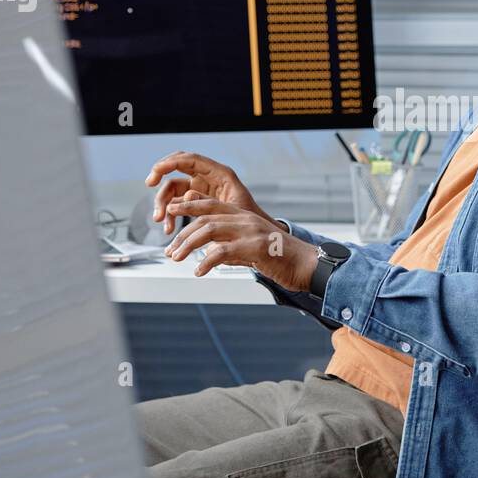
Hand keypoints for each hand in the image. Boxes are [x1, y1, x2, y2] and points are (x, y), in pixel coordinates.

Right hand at [145, 151, 284, 235]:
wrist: (254, 234)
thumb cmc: (249, 218)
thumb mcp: (229, 209)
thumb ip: (206, 203)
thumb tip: (185, 198)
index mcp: (219, 173)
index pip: (189, 159)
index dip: (169, 162)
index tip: (155, 173)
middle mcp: (207, 178)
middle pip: (176, 169)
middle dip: (161, 176)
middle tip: (149, 184)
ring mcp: (200, 190)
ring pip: (173, 189)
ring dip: (163, 203)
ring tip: (160, 221)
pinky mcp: (196, 203)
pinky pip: (177, 204)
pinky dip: (170, 215)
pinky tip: (169, 229)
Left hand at [163, 196, 317, 291]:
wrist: (307, 265)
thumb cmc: (281, 259)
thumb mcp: (252, 249)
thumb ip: (232, 248)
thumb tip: (212, 254)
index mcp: (244, 216)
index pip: (210, 204)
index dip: (188, 205)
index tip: (170, 210)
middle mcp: (245, 219)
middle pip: (205, 218)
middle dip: (183, 233)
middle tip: (170, 250)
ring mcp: (250, 231)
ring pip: (209, 230)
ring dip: (188, 245)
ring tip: (176, 259)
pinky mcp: (255, 247)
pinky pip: (222, 251)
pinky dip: (206, 262)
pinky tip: (199, 272)